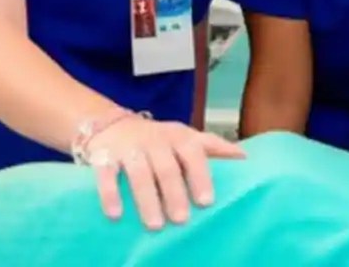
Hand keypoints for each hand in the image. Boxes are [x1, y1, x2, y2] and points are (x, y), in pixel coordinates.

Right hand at [86, 114, 244, 228]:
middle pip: (166, 167)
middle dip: (174, 193)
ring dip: (147, 199)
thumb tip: (244, 157)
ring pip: (139, 172)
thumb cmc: (159, 139)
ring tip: (155, 224)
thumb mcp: (185, 138)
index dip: (200, 176)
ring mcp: (129, 148)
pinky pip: (106, 174)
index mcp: (178, 137)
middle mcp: (154, 140)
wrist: (112, 125)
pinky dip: (110, 194)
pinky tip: (116, 214)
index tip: (206, 202)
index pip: (193, 153)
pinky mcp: (104, 156)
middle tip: (181, 219)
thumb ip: (212, 147)